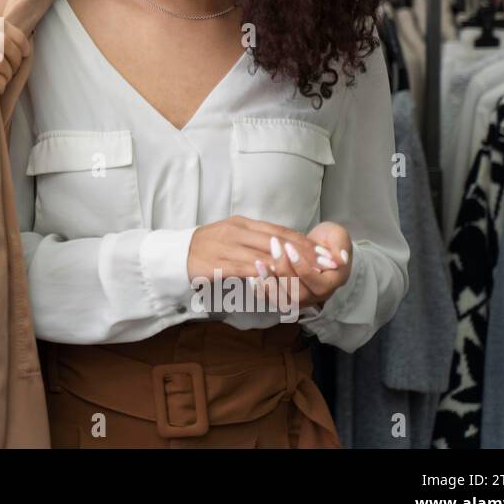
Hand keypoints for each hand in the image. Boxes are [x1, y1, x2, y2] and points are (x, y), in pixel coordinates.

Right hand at [186, 215, 321, 283]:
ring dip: (290, 266)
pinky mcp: (217, 263)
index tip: (325, 252)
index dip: (304, 242)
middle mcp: (237, 232)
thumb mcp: (232, 235)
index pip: (280, 231)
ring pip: (263, 255)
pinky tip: (279, 280)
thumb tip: (283, 245)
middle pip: (277, 241)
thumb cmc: (207, 246)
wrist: (175, 254)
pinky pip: (244, 268)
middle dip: (305, 253)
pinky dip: (262, 273)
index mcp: (243, 223)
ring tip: (310, 275)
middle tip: (327, 264)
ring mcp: (226, 247)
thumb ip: (256, 238)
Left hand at [259, 221, 352, 311]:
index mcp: (332, 283)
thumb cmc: (327, 241)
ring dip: (269, 283)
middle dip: (283, 271)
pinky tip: (251, 275)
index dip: (303, 267)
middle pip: (299, 294)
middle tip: (273, 249)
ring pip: (283, 301)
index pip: (318, 284)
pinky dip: (261, 291)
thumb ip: (340, 244)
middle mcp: (316, 297)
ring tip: (258, 263)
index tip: (289, 246)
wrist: (316, 247)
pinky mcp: (284, 298)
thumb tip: (340, 259)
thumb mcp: (338, 236)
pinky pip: (270, 301)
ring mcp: (299, 300)